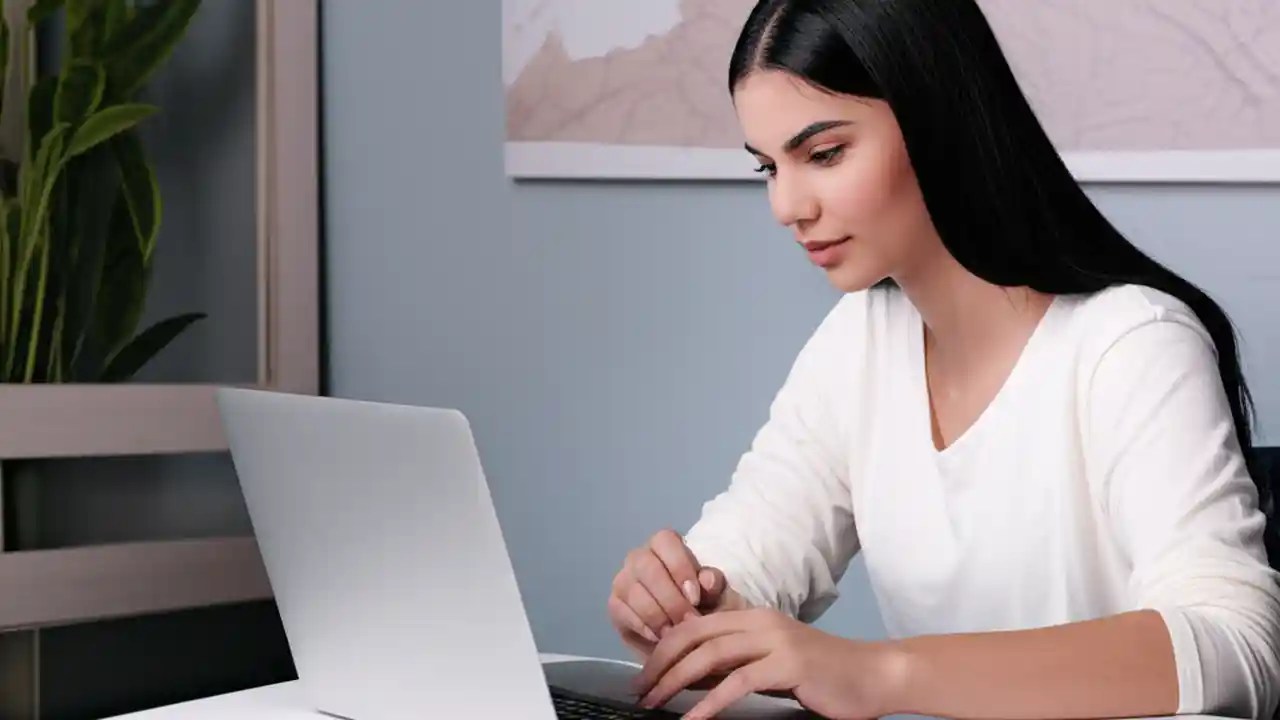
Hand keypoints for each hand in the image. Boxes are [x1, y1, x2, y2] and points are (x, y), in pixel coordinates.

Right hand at [608, 529, 747, 657]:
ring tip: (675, 633)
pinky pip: (621, 610)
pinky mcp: (615, 604)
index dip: (679, 567)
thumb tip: (708, 580)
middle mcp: (640, 557)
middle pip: (647, 566)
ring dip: (657, 615)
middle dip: (670, 598)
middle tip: (688, 621)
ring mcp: (624, 580)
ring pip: (633, 590)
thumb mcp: (720, 597)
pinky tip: (658, 637)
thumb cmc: (705, 607)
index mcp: (666, 545)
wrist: (686, 639)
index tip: (696, 598)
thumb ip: (716, 585)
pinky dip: (642, 625)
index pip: (665, 541)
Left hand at [632, 608, 904, 718]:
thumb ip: (738, 665)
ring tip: (655, 702)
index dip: (664, 648)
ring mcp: (775, 639)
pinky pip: (737, 683)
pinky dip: (709, 703)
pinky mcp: (788, 663)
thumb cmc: (824, 676)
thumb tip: (693, 681)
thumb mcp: (774, 664)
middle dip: (660, 663)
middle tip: (640, 690)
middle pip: (694, 636)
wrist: (874, 676)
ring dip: (676, 681)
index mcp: (753, 617)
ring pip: (710, 655)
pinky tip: (692, 719)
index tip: (645, 674)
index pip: (695, 626)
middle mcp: (760, 621)